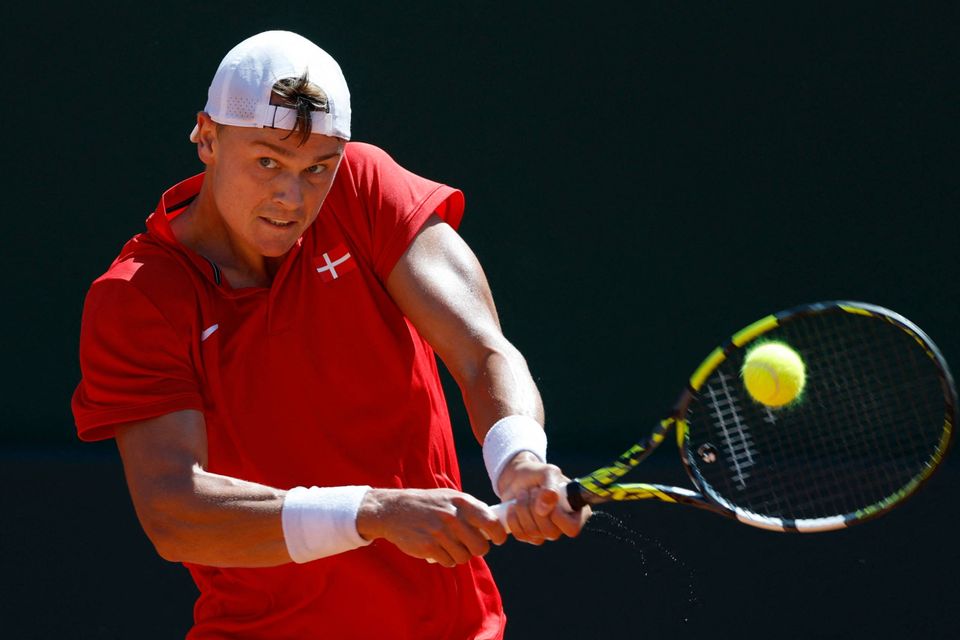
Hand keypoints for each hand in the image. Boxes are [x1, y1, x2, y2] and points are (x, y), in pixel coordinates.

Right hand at [356, 488, 507, 567]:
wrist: (394, 510)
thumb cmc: (427, 504)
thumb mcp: (449, 497)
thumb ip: (471, 510)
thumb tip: (495, 526)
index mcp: (462, 502)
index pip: (492, 523)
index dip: (499, 535)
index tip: (497, 539)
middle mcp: (453, 517)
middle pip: (481, 547)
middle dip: (477, 549)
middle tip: (468, 545)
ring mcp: (440, 532)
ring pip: (465, 557)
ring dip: (459, 554)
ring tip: (448, 544)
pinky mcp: (429, 547)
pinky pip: (449, 562)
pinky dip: (445, 559)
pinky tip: (437, 548)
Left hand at [496, 452, 590, 544]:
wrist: (517, 478)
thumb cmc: (538, 474)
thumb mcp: (548, 472)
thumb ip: (550, 488)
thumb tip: (543, 510)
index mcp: (575, 511)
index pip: (572, 528)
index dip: (558, 516)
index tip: (548, 498)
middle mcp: (562, 526)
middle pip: (550, 532)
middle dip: (535, 508)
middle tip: (532, 491)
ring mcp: (545, 533)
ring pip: (533, 533)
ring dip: (523, 509)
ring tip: (522, 494)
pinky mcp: (529, 536)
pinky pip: (520, 534)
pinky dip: (513, 518)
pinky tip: (514, 506)